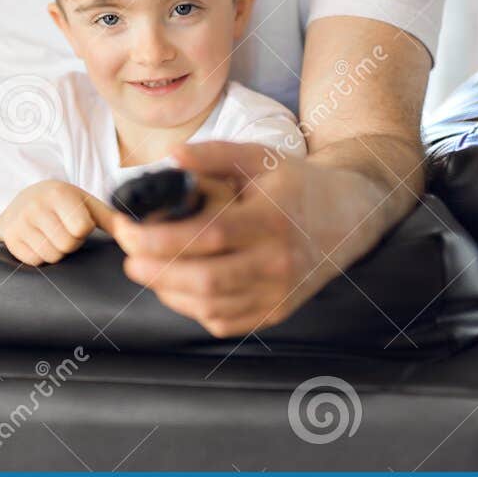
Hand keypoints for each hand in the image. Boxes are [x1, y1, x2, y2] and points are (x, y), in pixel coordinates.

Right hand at [0, 180, 117, 265]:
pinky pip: (34, 260)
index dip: (83, 231)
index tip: (78, 222)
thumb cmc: (64, 204)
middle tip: (63, 230)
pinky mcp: (10, 237)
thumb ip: (112, 219)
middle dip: (70, 243)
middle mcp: (36, 205)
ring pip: (51, 255)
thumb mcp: (87, 204)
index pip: (81, 228)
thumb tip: (137, 235)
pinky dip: (40, 256)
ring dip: (56, 251)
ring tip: (52, 235)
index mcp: (59, 193)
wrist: (23, 201)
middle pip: (66, 245)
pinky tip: (39, 241)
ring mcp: (20, 222)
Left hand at [104, 140, 384, 337]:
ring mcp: (279, 294)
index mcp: (273, 219)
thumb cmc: (296, 182)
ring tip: (146, 269)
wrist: (349, 214)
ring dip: (168, 291)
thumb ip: (212, 155)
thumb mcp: (259, 157)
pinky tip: (176, 287)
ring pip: (211, 307)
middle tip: (127, 255)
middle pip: (204, 279)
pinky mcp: (277, 312)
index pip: (208, 237)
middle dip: (154, 271)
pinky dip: (192, 308)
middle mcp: (279, 262)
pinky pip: (225, 321)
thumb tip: (168, 159)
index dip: (159, 239)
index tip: (127, 230)